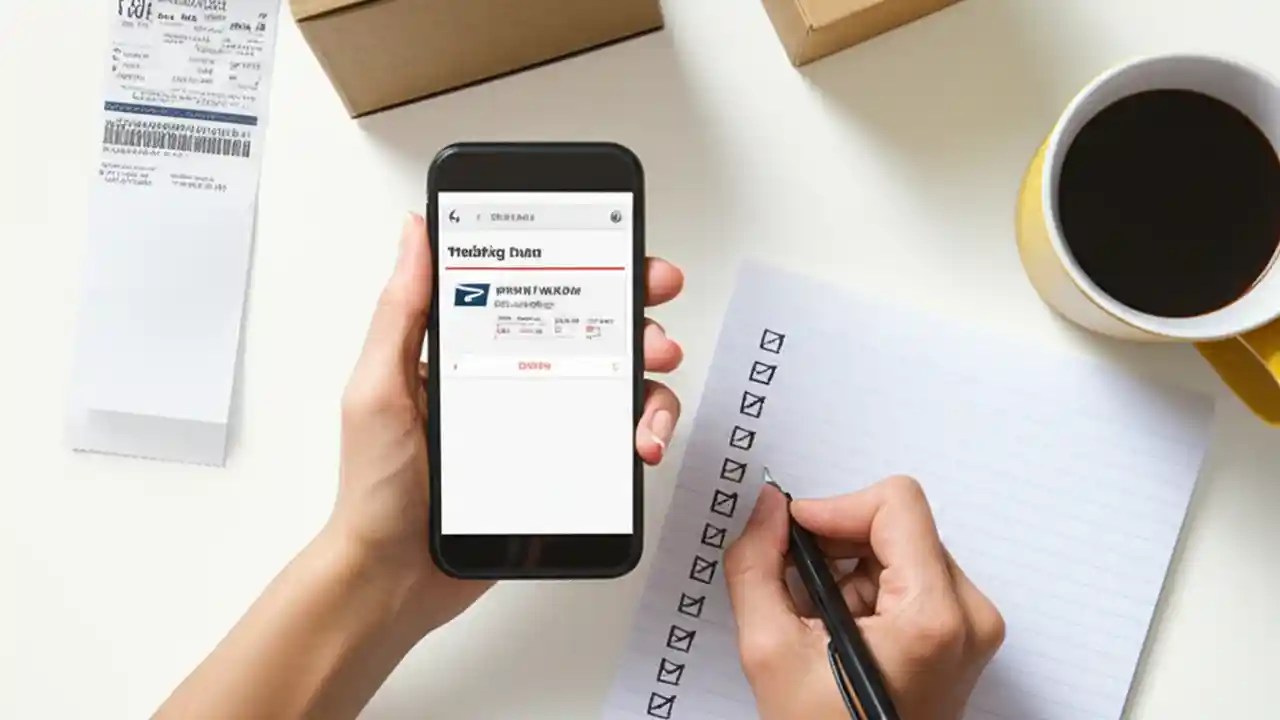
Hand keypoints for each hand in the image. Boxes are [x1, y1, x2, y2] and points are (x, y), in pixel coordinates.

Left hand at [324, 213, 685, 636]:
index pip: (536, 291)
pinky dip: (644, 430)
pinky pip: (618, 436)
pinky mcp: (565, 464)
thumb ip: (401, 312)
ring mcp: (544, 421)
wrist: (395, 577)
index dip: (586, 266)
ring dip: (650, 374)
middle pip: (592, 329)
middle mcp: (516, 378)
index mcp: (473, 349)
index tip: (624, 252)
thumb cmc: (377, 486)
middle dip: (637, 312)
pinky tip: (641, 441)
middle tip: (655, 311)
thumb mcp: (379, 388)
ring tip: (656, 376)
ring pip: (618, 381)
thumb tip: (416, 232)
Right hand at [725, 477, 1004, 719]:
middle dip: (838, 547)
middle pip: (899, 526)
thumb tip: (767, 509)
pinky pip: (911, 577)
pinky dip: (867, 591)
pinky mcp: (961, 634)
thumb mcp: (771, 651)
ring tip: (818, 624)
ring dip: (848, 572)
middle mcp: (969, 616)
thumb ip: (758, 566)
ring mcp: (971, 627)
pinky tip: (840, 632)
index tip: (795, 531)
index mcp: (934, 616)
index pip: (897, 504)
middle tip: (797, 585)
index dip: (835, 508)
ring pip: (901, 549)